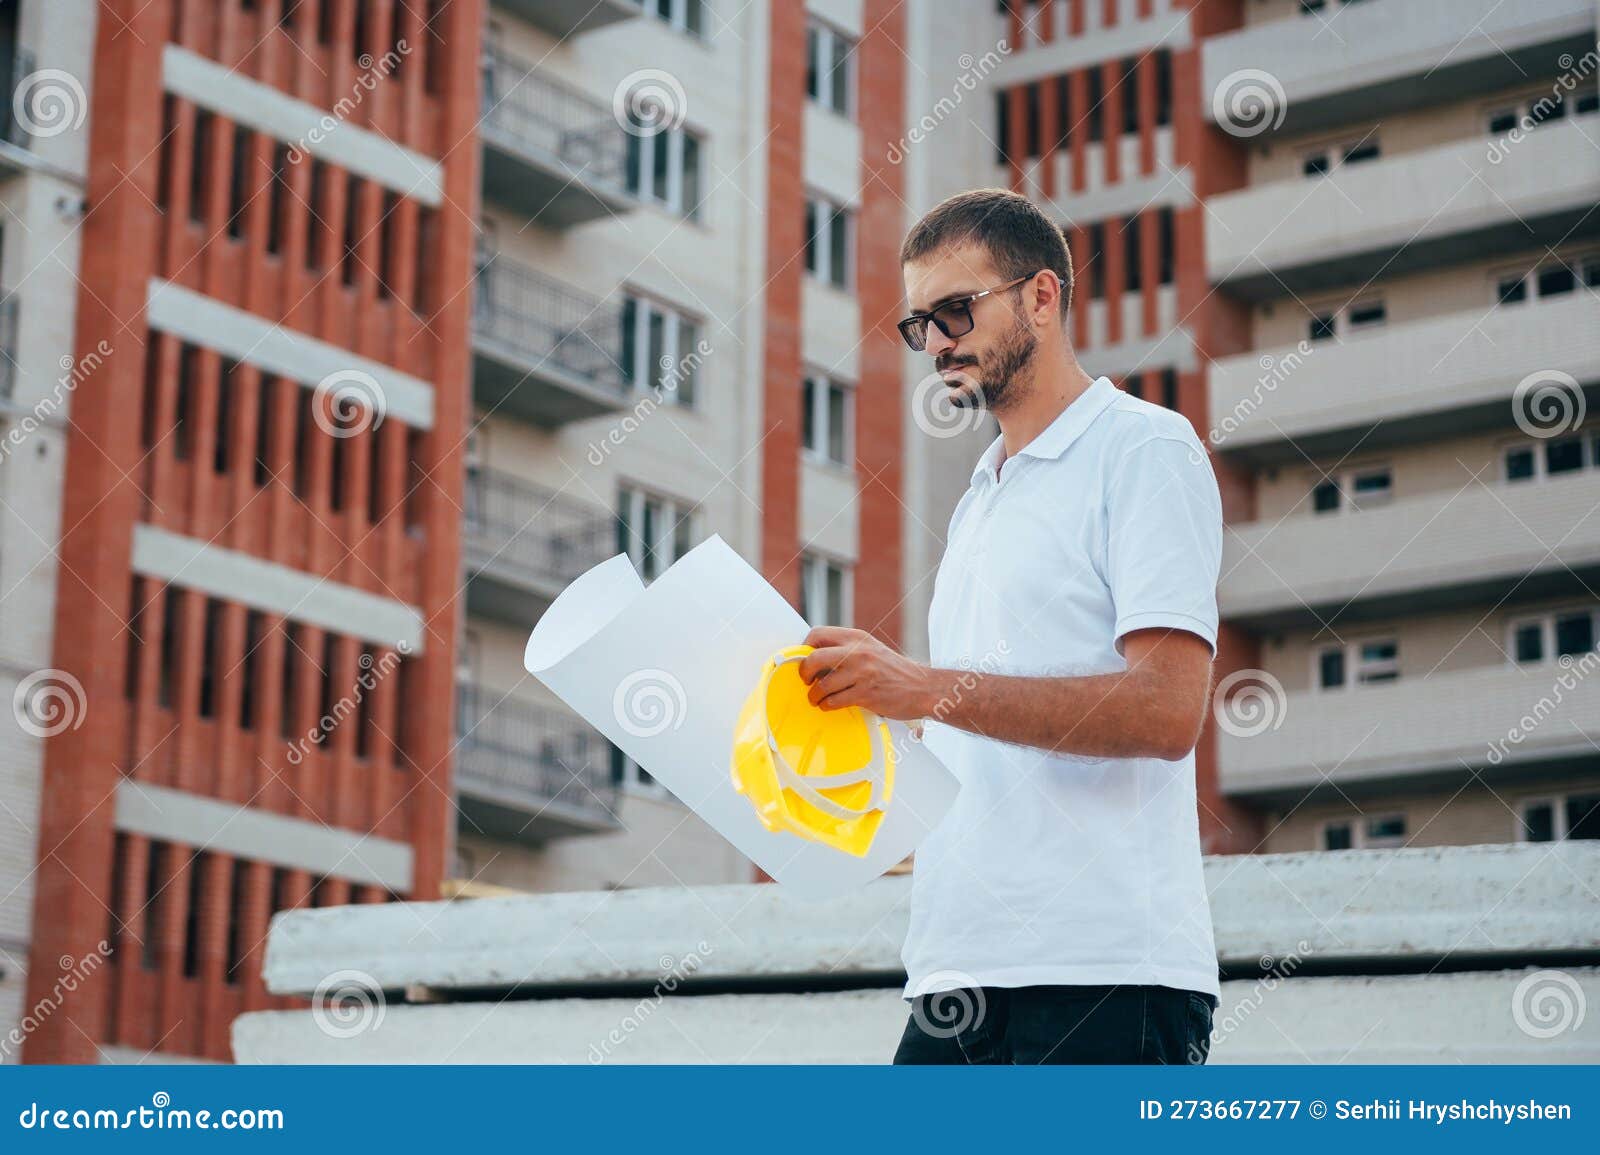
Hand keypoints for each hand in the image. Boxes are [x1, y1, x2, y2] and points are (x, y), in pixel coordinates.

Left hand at [796, 626, 934, 720]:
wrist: (923, 687)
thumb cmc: (894, 671)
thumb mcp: (870, 650)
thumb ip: (846, 650)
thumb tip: (813, 658)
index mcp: (856, 637)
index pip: (817, 634)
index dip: (805, 648)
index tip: (805, 661)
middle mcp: (857, 652)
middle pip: (814, 658)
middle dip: (804, 673)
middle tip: (806, 681)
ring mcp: (862, 673)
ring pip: (822, 685)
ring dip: (814, 696)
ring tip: (817, 699)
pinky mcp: (865, 693)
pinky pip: (834, 701)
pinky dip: (827, 706)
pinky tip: (830, 705)